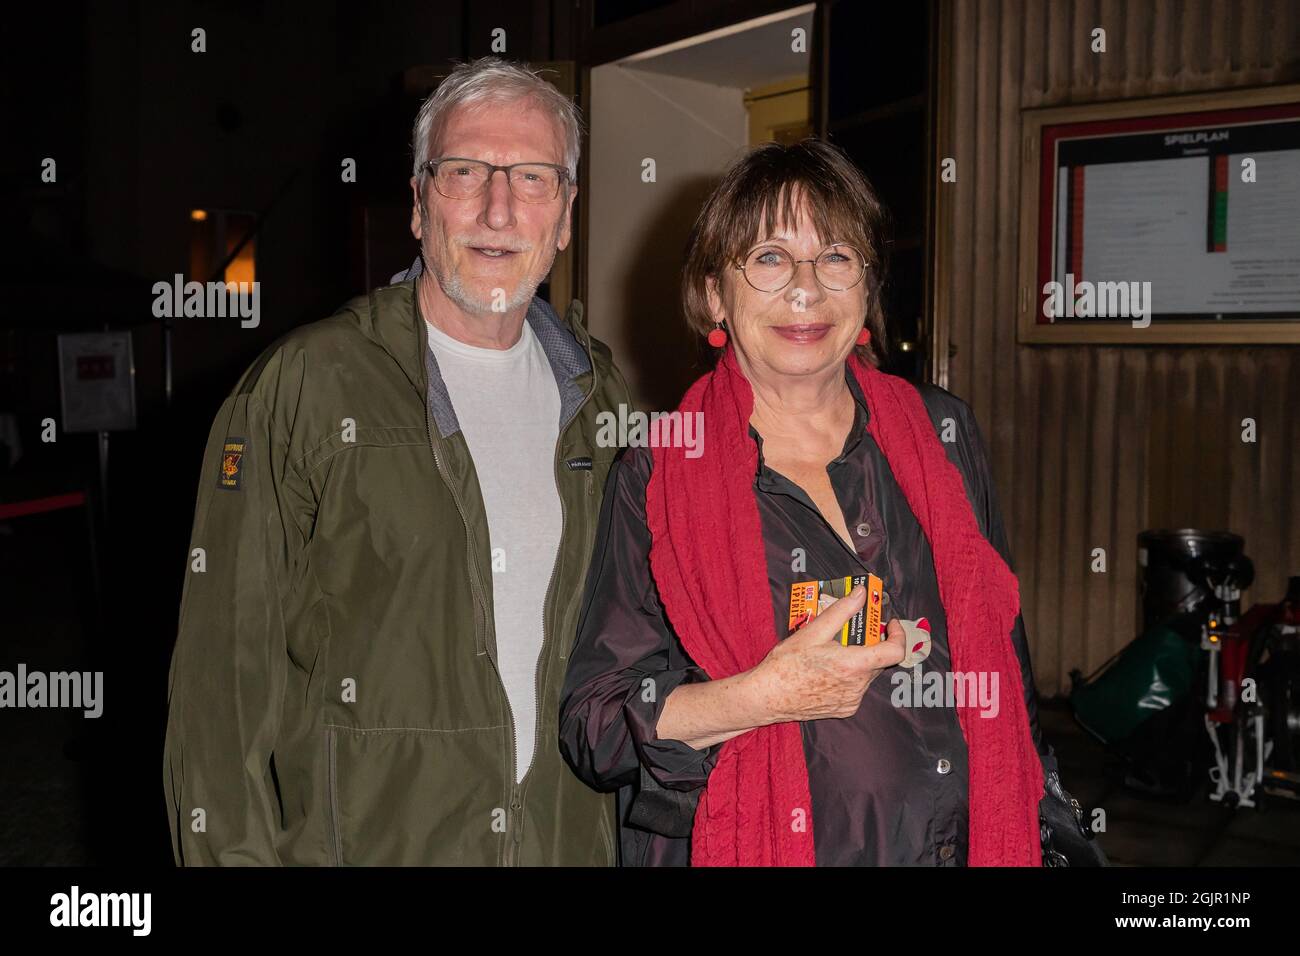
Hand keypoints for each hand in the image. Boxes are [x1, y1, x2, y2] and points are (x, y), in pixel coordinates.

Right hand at [745, 585, 906, 722]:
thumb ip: (842, 611)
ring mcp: (852, 700)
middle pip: (878, 660)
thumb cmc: (786, 664)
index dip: (898, 635)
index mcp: (853, 665)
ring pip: (867, 674)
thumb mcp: (814, 631)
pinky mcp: (845, 709)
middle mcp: (857, 686)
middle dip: (871, 643)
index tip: (890, 623)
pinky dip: (849, 676)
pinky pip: (856, 688)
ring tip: (833, 651)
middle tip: (852, 630)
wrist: (767, 697)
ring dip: (859, 660)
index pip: (894, 652)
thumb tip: (861, 594)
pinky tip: (828, 670)